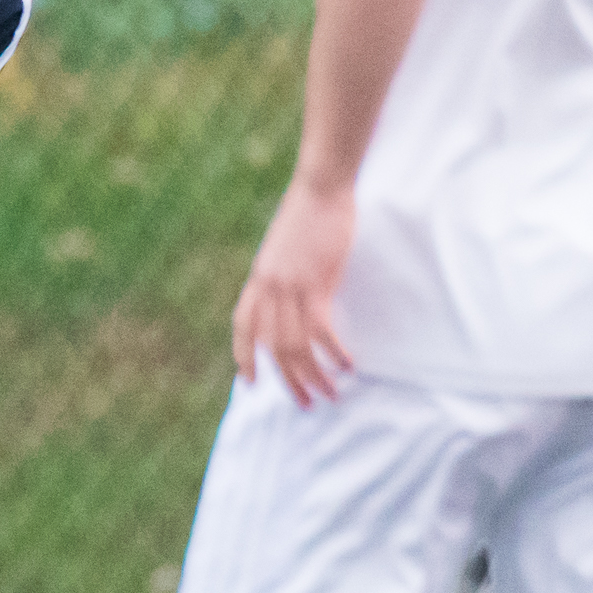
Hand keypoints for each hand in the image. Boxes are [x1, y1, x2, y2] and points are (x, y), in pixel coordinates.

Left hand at [230, 177, 356, 406]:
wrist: (321, 188)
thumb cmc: (309, 215)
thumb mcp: (284, 250)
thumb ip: (280, 276)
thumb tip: (289, 299)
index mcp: (258, 279)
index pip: (243, 326)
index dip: (244, 356)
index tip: (249, 382)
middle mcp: (268, 288)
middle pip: (272, 347)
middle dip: (288, 380)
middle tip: (306, 404)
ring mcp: (290, 286)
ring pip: (296, 345)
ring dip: (314, 375)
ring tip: (331, 394)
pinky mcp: (316, 283)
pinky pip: (321, 330)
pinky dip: (334, 352)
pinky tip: (348, 365)